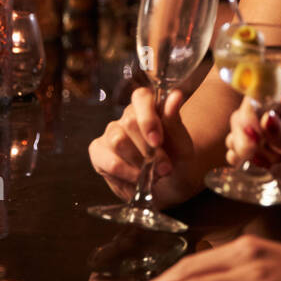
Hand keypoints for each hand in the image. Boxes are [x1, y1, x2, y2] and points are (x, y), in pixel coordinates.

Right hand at [88, 87, 198, 205]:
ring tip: (152, 175)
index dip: (148, 118)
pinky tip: (137, 180)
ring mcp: (111, 133)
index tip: (157, 142)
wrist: (169, 184)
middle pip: (130, 123)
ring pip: (117, 142)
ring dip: (138, 164)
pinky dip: (126, 175)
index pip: (141, 97)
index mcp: (149, 107)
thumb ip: (175, 121)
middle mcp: (127, 117)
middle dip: (149, 151)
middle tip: (164, 168)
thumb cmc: (176, 159)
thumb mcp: (182, 144)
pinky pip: (108, 162)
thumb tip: (175, 95)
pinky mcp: (98, 152)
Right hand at [226, 98, 280, 222]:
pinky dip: (236, 155)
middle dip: (243, 135)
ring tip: (260, 162)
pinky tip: (248, 166)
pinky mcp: (263, 153)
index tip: (254, 138)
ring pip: (238, 130)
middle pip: (245, 114)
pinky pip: (238, 147)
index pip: (263, 99)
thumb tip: (266, 119)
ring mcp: (270, 136)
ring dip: (239, 146)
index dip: (252, 116)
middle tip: (253, 154)